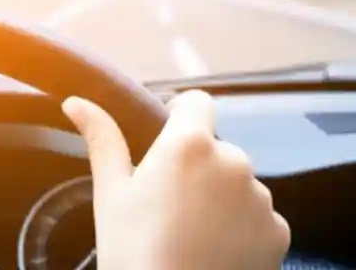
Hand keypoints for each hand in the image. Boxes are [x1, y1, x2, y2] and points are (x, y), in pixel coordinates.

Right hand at [62, 91, 289, 269]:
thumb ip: (102, 138)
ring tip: (190, 235)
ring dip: (220, 198)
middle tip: (167, 206)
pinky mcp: (279, 231)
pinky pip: (258, 217)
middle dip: (197, 167)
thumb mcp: (111, 193)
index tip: (164, 141)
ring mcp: (261, 198)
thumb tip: (76, 102)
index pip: (197, 102)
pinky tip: (214, 252)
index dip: (180, 115)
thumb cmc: (133, 252)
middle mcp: (234, 161)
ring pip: (237, 184)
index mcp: (189, 144)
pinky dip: (241, 229)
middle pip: (216, 148)